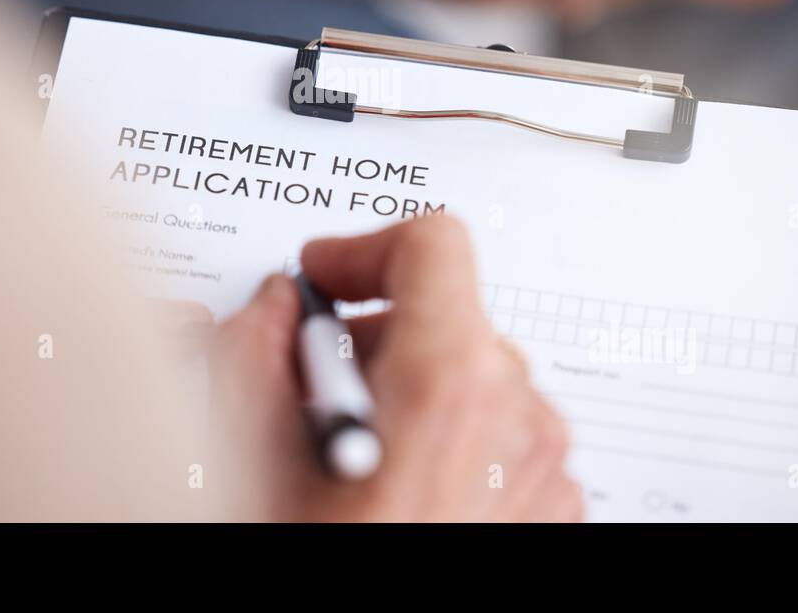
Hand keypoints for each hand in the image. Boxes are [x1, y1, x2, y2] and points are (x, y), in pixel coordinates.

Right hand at [208, 217, 581, 521]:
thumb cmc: (316, 553)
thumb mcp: (246, 453)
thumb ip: (255, 348)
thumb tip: (277, 308)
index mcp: (450, 385)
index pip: (433, 243)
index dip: (363, 249)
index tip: (325, 278)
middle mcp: (517, 421)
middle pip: (456, 314)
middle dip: (379, 333)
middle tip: (317, 384)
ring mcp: (544, 472)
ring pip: (482, 379)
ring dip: (416, 391)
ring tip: (354, 456)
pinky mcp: (551, 512)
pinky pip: (506, 439)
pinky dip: (454, 442)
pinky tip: (396, 492)